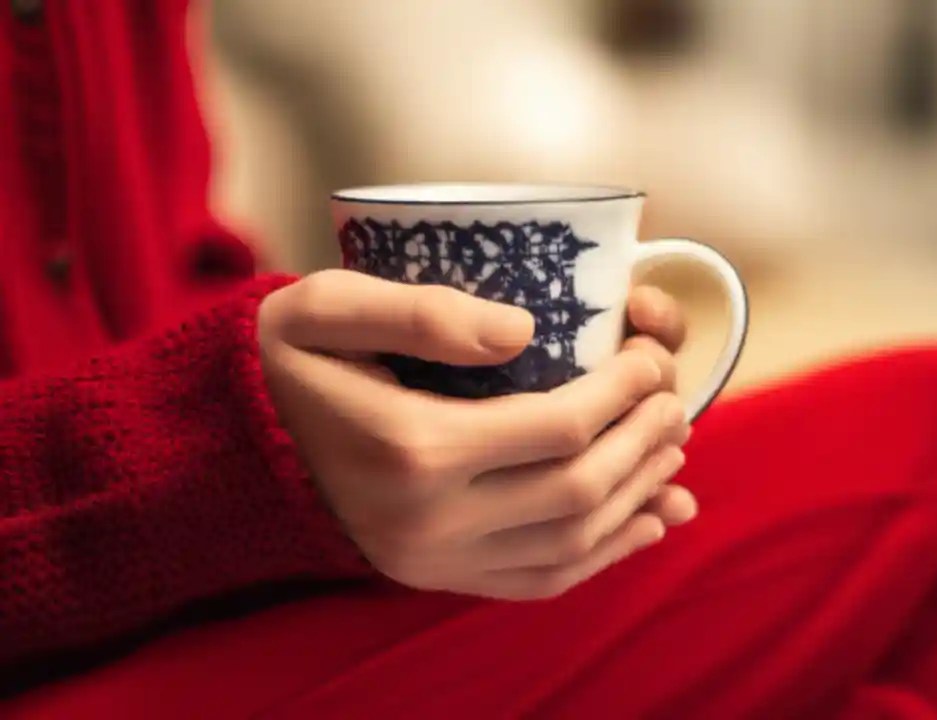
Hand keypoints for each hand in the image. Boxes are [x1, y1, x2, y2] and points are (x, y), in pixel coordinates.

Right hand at [257, 271, 690, 598]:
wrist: (229, 447)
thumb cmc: (284, 361)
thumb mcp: (327, 306)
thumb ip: (424, 312)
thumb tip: (524, 332)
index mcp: (412, 449)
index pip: (559, 426)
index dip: (624, 392)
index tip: (652, 357)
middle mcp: (430, 521)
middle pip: (580, 489)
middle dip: (645, 442)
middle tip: (676, 401)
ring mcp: (433, 561)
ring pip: (572, 543)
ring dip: (639, 497)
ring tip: (676, 451)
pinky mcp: (434, 578)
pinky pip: (540, 581)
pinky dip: (606, 555)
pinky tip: (648, 523)